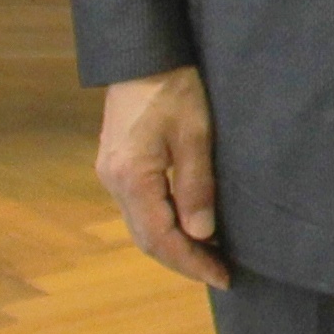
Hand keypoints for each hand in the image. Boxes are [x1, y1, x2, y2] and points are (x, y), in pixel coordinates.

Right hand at [97, 67, 229, 289]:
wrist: (144, 57)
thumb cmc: (175, 89)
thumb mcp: (196, 136)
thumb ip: (197, 186)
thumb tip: (202, 234)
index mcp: (132, 177)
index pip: (161, 238)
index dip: (192, 262)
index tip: (222, 277)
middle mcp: (113, 182)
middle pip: (147, 239)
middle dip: (184, 260)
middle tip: (219, 274)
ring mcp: (112, 174)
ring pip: (141, 226)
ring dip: (174, 245)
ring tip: (209, 257)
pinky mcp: (118, 165)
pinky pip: (140, 208)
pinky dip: (164, 225)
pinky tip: (188, 227)